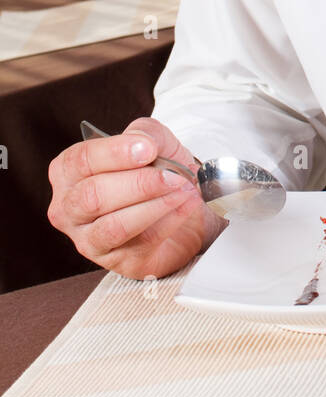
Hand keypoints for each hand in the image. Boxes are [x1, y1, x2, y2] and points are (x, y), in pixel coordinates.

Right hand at [47, 116, 226, 279]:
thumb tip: (140, 142)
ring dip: (155, 204)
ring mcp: (90, 240)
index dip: (113, 153)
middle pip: (92, 197)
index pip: (79, 161)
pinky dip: (169, 220)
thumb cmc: (158, 170)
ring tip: (183, 188)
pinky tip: (186, 204)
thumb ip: (144, 133)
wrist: (185, 204)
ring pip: (114, 226)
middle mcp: (69, 210)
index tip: (148, 149)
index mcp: (69, 174)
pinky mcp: (118, 262)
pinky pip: (141, 242)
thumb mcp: (153, 141)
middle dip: (138, 184)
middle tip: (172, 175)